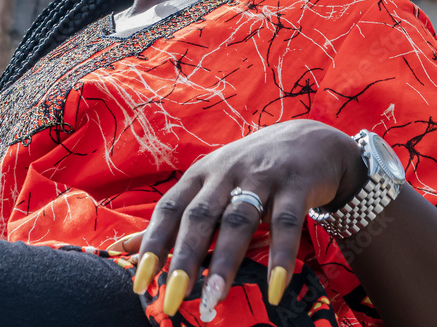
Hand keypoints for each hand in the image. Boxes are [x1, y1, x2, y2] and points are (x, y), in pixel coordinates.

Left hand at [129, 120, 367, 318]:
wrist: (313, 138)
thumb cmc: (253, 168)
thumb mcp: (212, 183)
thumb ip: (175, 216)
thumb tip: (124, 248)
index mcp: (202, 174)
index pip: (170, 209)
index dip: (153, 244)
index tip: (140, 282)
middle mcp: (228, 171)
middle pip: (201, 216)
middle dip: (185, 258)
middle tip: (173, 297)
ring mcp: (263, 175)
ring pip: (240, 220)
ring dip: (226, 261)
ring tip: (215, 298)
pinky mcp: (296, 184)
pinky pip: (286, 223)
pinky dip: (280, 257)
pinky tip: (276, 288)